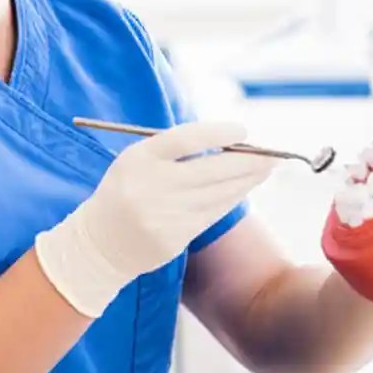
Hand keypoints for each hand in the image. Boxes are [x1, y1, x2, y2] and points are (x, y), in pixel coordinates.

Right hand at [35, 121, 274, 317]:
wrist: (100, 241)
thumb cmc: (126, 190)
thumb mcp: (137, 161)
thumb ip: (174, 150)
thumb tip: (228, 142)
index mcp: (139, 159)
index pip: (185, 139)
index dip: (218, 133)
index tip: (243, 130)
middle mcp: (151, 186)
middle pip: (212, 170)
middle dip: (248, 161)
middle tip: (271, 154)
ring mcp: (164, 215)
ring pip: (218, 194)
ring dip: (246, 180)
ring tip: (265, 168)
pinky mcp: (175, 237)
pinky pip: (213, 213)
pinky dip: (231, 199)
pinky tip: (243, 189)